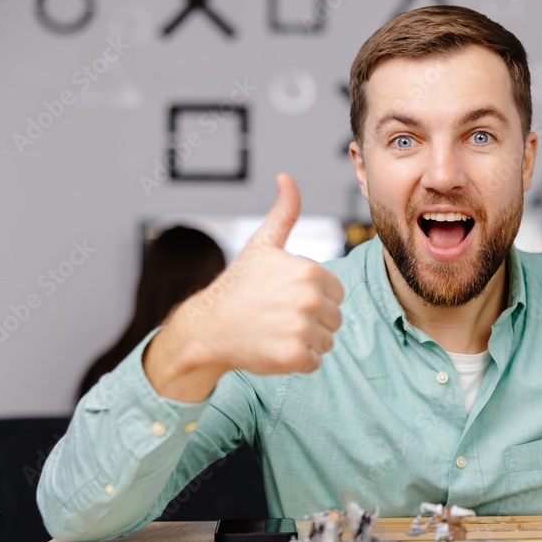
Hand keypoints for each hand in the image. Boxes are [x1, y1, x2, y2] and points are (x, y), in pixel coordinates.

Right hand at [144, 173, 344, 400]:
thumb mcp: (261, 246)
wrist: (206, 328)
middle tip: (277, 316)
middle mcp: (311, 299)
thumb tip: (286, 178)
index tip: (284, 297)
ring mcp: (303, 329)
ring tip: (274, 332)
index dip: (313, 298)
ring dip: (305, 342)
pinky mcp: (295, 357)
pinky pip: (315, 362)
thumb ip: (283, 213)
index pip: (336, 293)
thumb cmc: (237, 287)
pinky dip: (298, 362)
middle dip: (311, 321)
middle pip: (334, 319)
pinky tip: (273, 349)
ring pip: (326, 342)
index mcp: (310, 271)